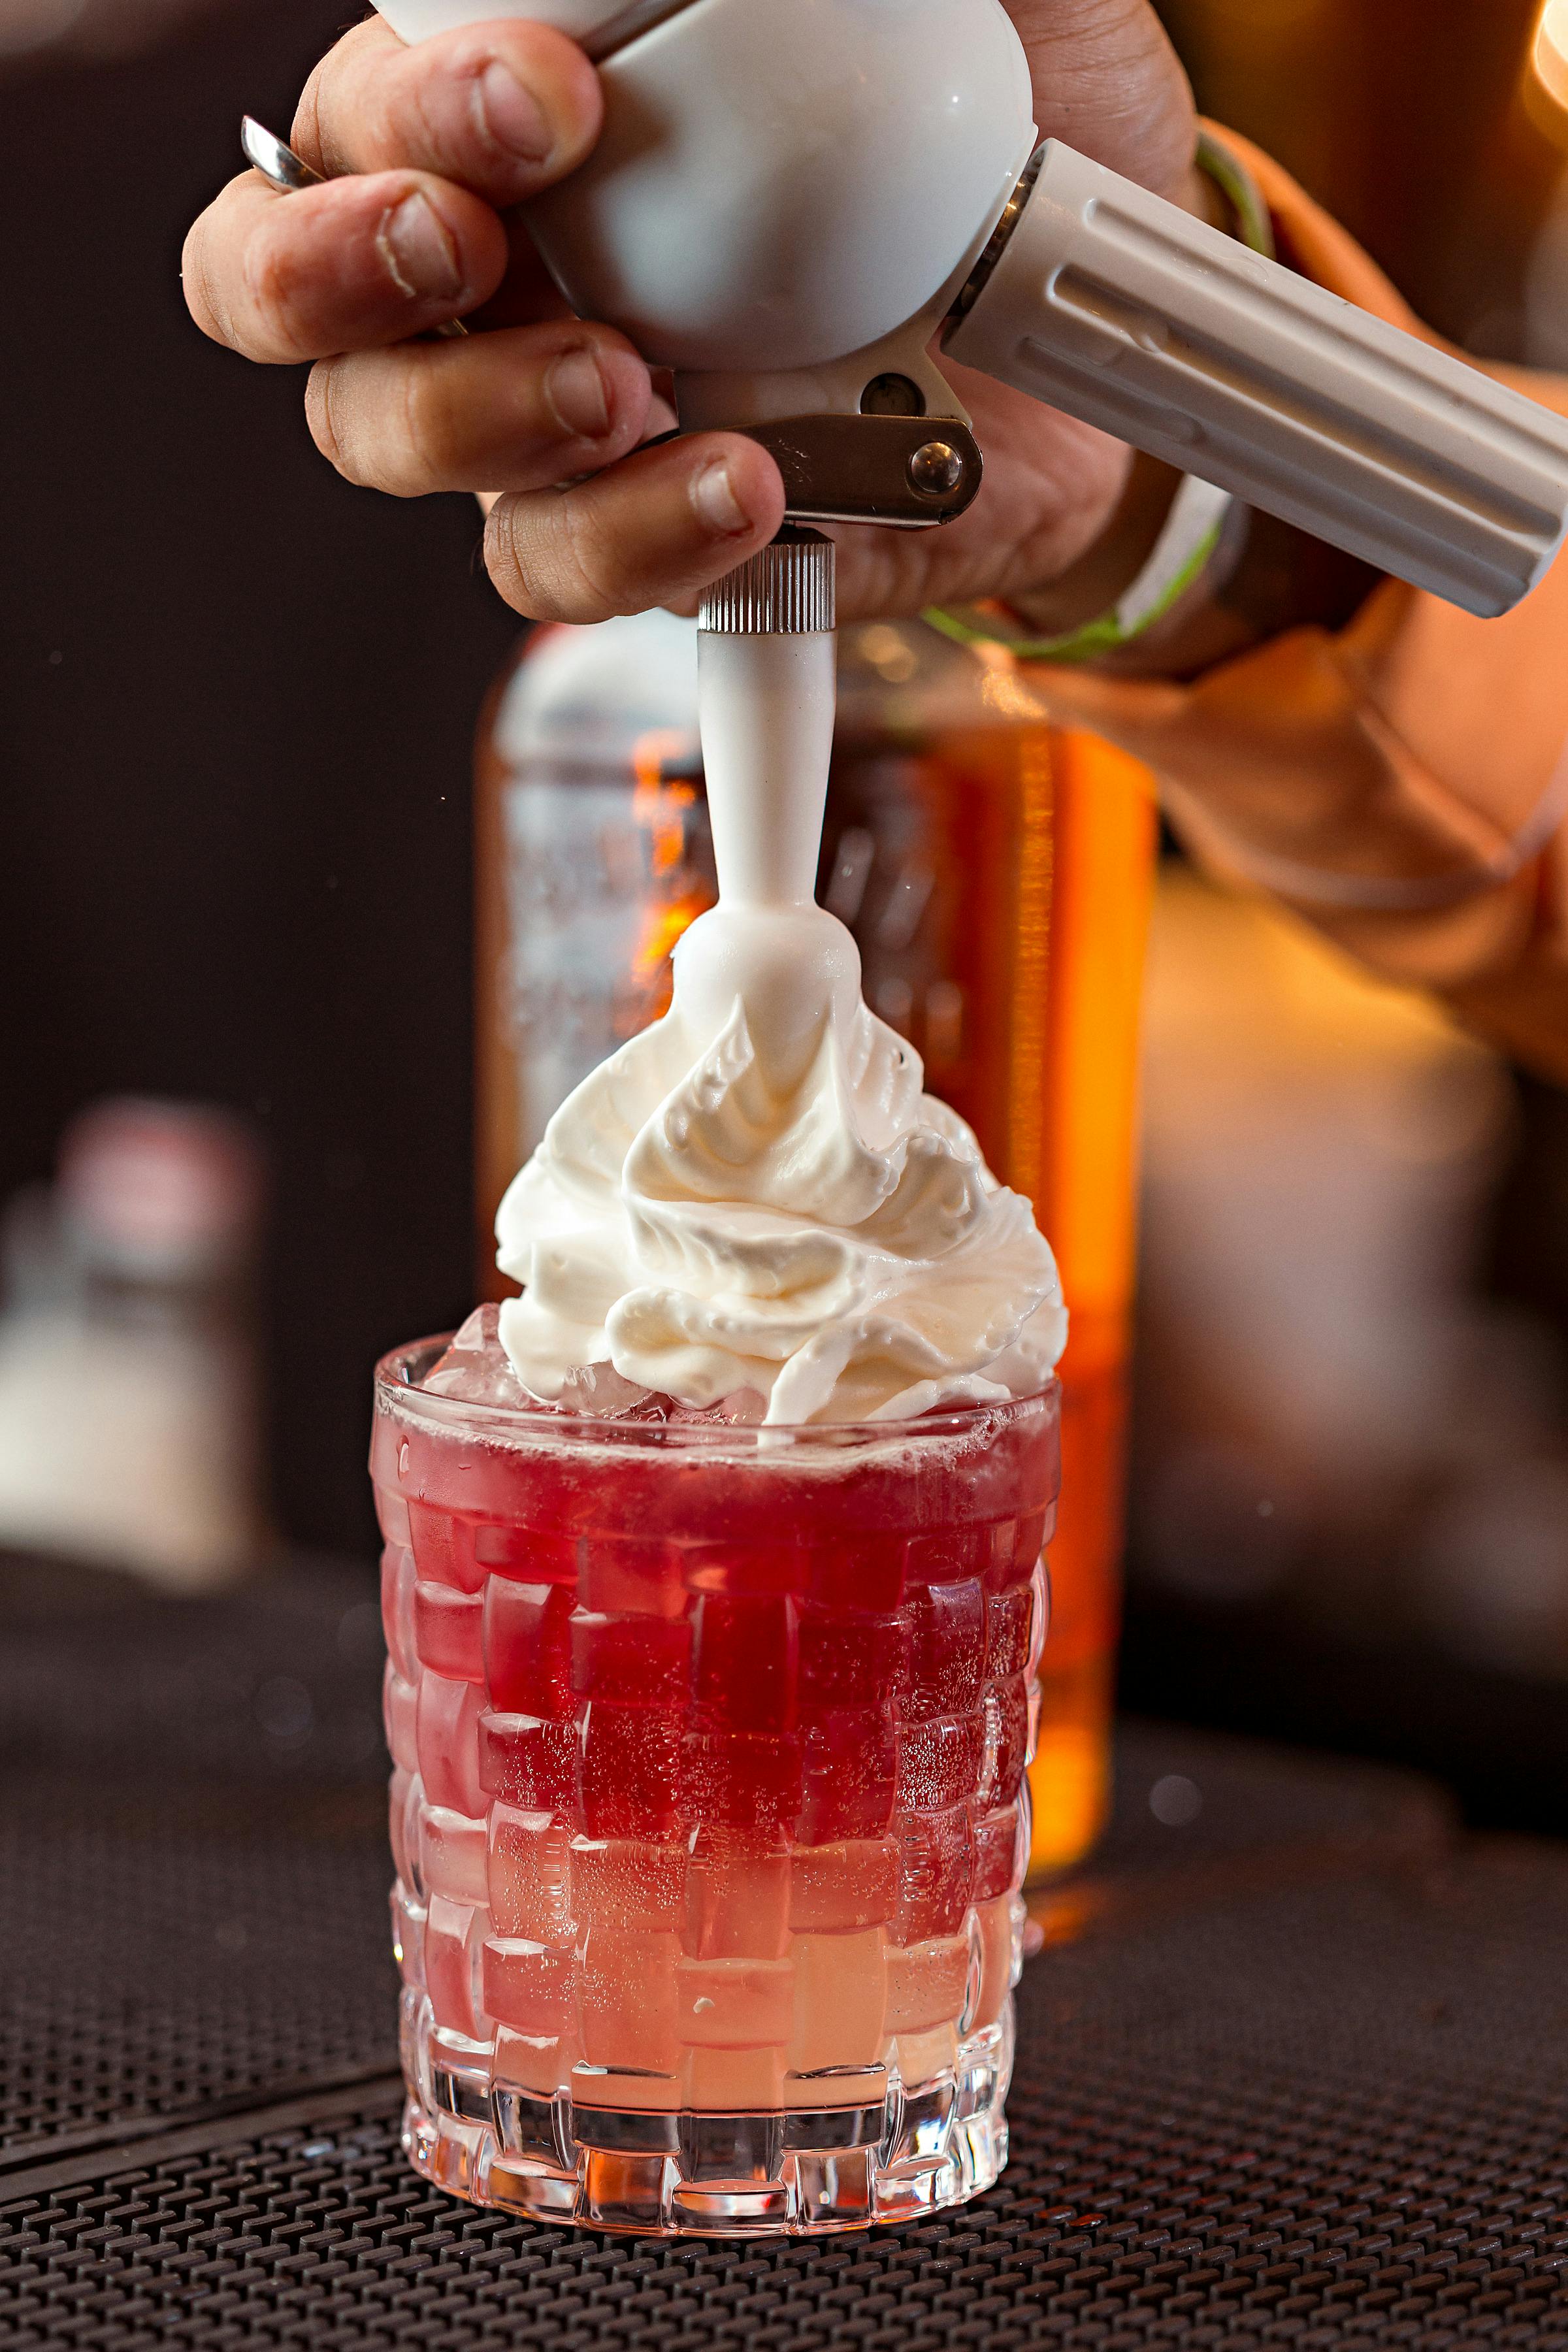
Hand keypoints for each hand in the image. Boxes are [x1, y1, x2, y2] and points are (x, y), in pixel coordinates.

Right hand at [183, 4, 1200, 626]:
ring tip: (627, 391)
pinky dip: (647, 543)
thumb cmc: (1007, 114)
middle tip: (468, 246)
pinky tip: (749, 490)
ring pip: (423, 459)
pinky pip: (584, 577)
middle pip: (308, 308)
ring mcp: (578, 426)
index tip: (546, 97)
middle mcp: (514, 278)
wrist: (1116, 300)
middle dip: (348, 272)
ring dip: (493, 426)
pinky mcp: (671, 545)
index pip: (356, 121)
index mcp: (521, 124)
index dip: (398, 116)